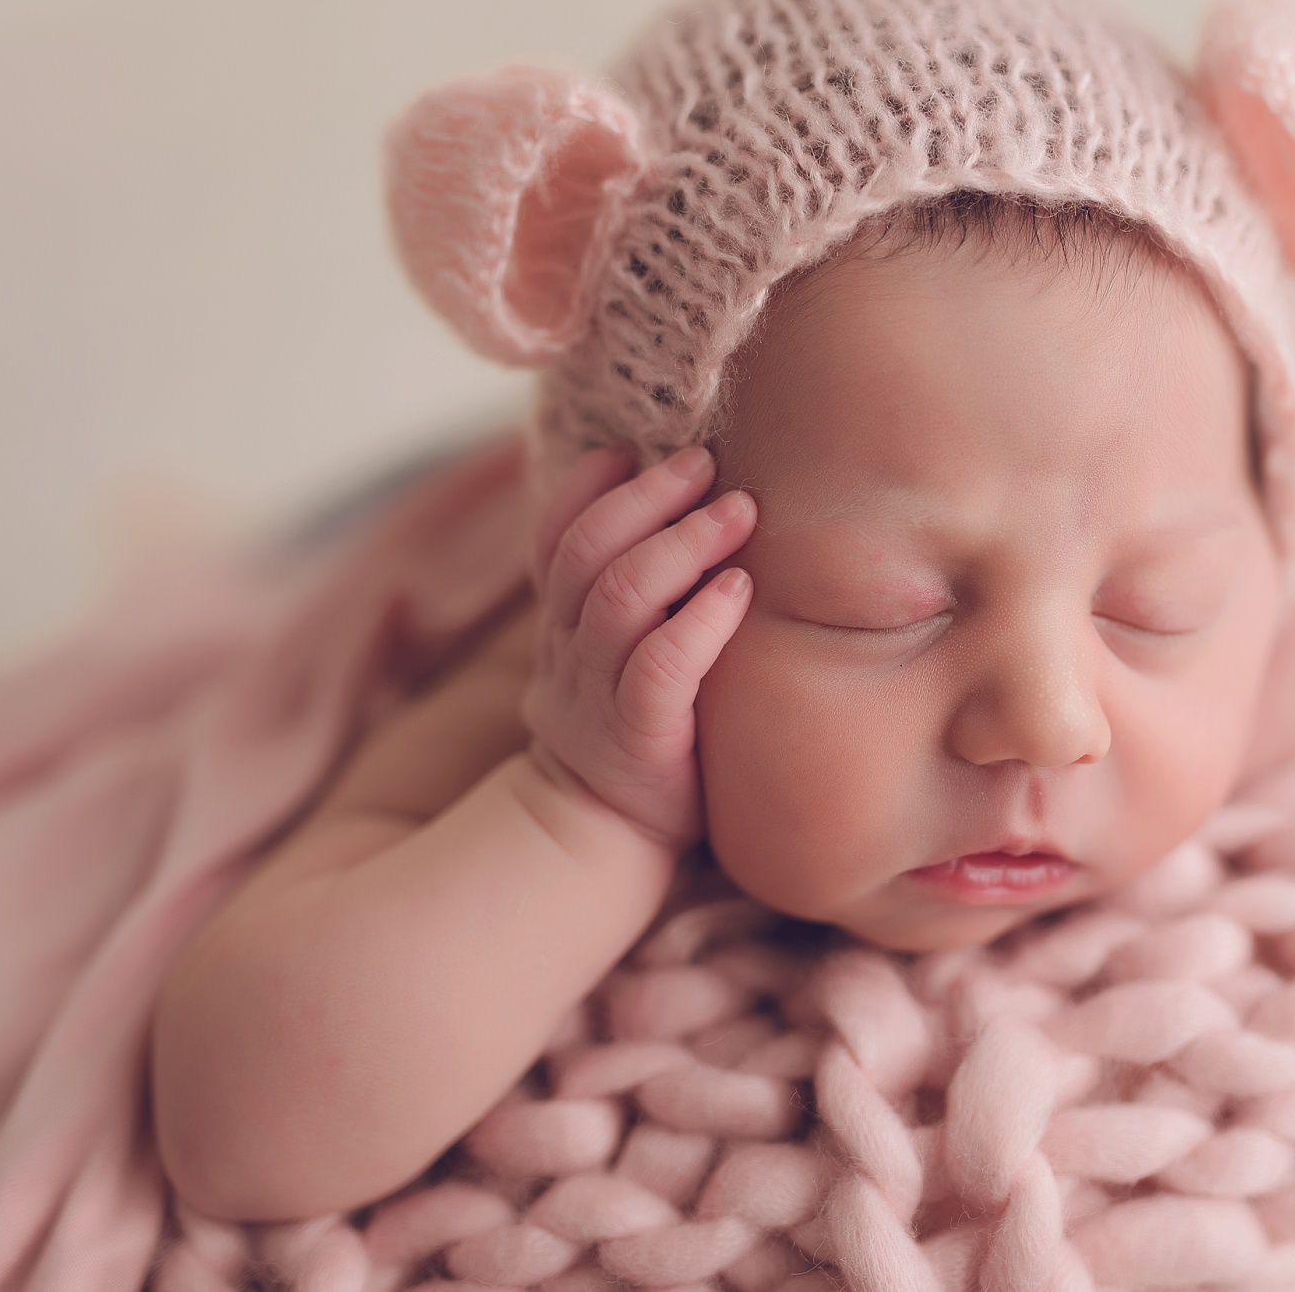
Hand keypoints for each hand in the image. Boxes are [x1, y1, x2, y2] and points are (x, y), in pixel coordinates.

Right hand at [524, 445, 755, 847]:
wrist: (604, 846)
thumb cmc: (640, 737)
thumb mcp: (618, 660)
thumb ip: (632, 598)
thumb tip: (685, 515)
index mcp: (562, 630)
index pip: (555, 541)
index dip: (585, 489)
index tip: (630, 448)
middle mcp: (569, 655)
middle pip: (587, 553)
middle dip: (647, 498)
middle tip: (705, 464)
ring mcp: (597, 697)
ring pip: (620, 599)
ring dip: (682, 545)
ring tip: (738, 511)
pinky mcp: (639, 739)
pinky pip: (661, 667)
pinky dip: (701, 620)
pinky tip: (740, 591)